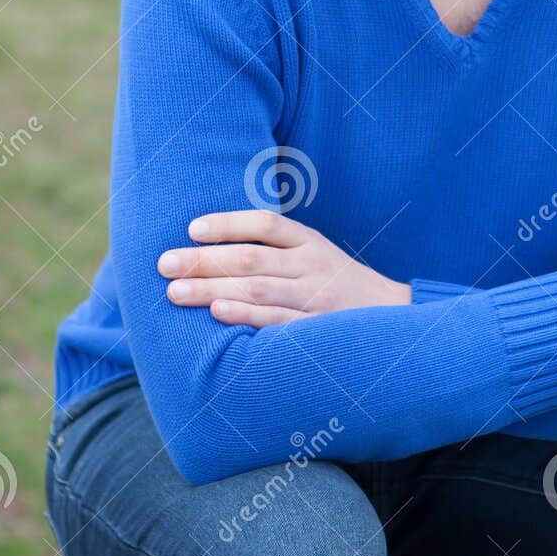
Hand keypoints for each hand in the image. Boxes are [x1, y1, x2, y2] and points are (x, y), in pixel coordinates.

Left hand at [156, 208, 411, 325]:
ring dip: (212, 290)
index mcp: (309, 242)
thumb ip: (274, 247)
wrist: (392, 321)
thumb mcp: (314, 254)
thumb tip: (211, 242)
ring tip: (175, 291)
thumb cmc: (337, 285)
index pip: (265, 225)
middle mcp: (312, 266)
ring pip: (257, 290)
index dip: (227, 224)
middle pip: (250, 259)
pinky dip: (245, 317)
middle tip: (164, 264)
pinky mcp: (315, 331)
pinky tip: (217, 314)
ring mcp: (314, 299)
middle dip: (203, 261)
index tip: (191, 229)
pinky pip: (275, 322)